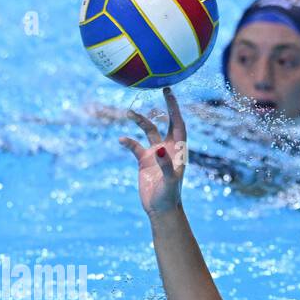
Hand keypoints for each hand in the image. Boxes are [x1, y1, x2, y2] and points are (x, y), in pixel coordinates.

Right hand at [119, 86, 187, 216]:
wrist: (161, 209)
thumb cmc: (170, 196)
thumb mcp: (170, 181)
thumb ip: (166, 164)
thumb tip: (159, 149)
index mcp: (178, 149)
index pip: (178, 123)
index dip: (174, 107)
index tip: (169, 92)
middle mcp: (168, 148)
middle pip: (165, 122)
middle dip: (164, 107)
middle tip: (162, 89)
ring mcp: (155, 154)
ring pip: (148, 131)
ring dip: (140, 121)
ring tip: (129, 113)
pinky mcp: (144, 161)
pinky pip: (135, 147)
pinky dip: (128, 142)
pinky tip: (121, 140)